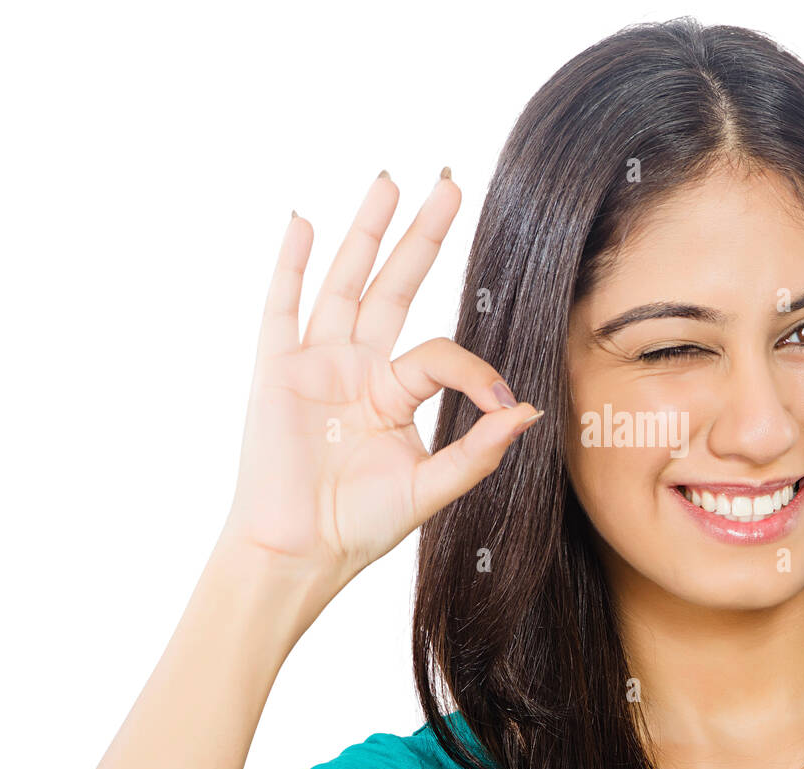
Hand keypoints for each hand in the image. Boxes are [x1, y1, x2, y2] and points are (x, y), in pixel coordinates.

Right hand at [220, 170, 540, 581]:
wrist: (300, 553)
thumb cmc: (360, 525)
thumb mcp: (431, 487)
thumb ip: (478, 450)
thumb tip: (527, 411)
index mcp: (395, 392)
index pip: (441, 353)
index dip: (474, 370)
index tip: (500, 401)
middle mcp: (358, 368)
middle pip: (394, 286)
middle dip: (421, 237)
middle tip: (448, 185)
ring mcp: (316, 363)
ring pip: (345, 282)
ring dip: (365, 232)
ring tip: (388, 181)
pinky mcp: (276, 371)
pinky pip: (281, 307)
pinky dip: (291, 265)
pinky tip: (305, 223)